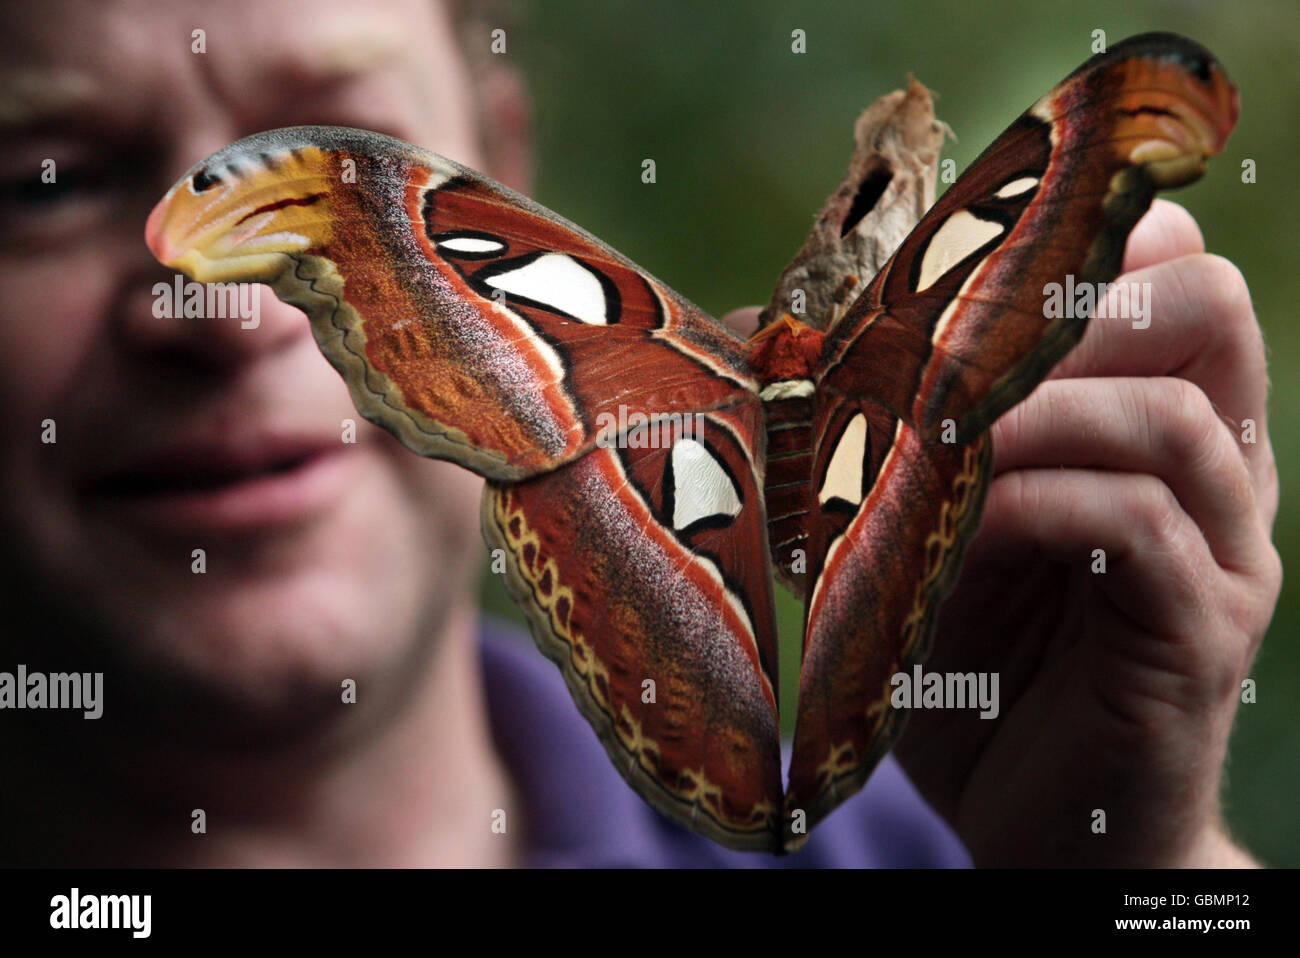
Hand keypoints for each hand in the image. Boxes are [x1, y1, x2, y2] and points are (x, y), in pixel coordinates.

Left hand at [891, 200, 1280, 865]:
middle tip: (958, 347)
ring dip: (1036, 413)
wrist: (1040, 821)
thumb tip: (745, 332)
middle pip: (1206, 308)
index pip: (1174, 274)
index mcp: (1154, 424)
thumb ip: (874, 430)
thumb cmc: (972, 668)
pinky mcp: (1202, 633)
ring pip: (1171, 417)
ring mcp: (1222, 552)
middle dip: (1075, 307)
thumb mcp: (922, 531)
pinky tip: (964, 525)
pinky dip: (1041, 504)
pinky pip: (1145, 527)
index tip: (970, 264)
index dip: (1086, 242)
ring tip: (934, 441)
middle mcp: (1214, 471)